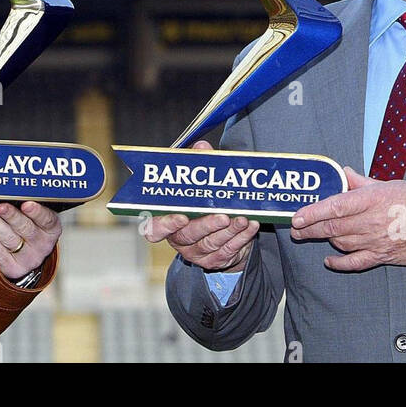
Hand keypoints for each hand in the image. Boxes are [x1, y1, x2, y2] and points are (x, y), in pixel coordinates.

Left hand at [0, 202, 61, 280]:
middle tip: (1, 207)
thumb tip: (12, 191)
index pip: (47, 220)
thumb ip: (28, 206)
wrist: (24, 256)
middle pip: (26, 229)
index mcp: (51, 230)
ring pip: (10, 240)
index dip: (37, 212)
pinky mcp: (13, 268)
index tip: (26, 204)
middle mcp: (42, 245)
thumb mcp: (36, 218)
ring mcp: (28, 258)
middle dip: (12, 216)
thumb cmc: (30, 228)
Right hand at [142, 140, 260, 271]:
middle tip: (223, 215)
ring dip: (230, 230)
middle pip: (189, 235)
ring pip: (212, 243)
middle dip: (207, 224)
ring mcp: (198, 252)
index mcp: (167, 220)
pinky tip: (251, 224)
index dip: (165, 225)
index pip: (154, 229)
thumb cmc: (202, 203)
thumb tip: (201, 146)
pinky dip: (242, 236)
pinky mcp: (217, 260)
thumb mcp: (198, 184)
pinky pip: (229, 249)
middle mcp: (179, 239)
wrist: (221, 230)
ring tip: (243, 217)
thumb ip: (198, 164)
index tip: (181, 216)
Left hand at [290, 167, 405, 270]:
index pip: (334, 206)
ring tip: (314, 235)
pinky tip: (329, 260)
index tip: (296, 216)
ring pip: (341, 243)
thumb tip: (344, 173)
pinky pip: (355, 263)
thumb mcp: (392, 184)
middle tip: (296, 230)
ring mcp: (377, 241)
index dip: (312, 212)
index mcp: (372, 199)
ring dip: (325, 240)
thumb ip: (363, 182)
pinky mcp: (384, 256)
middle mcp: (372, 221)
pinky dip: (339, 263)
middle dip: (310, 229)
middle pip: (332, 227)